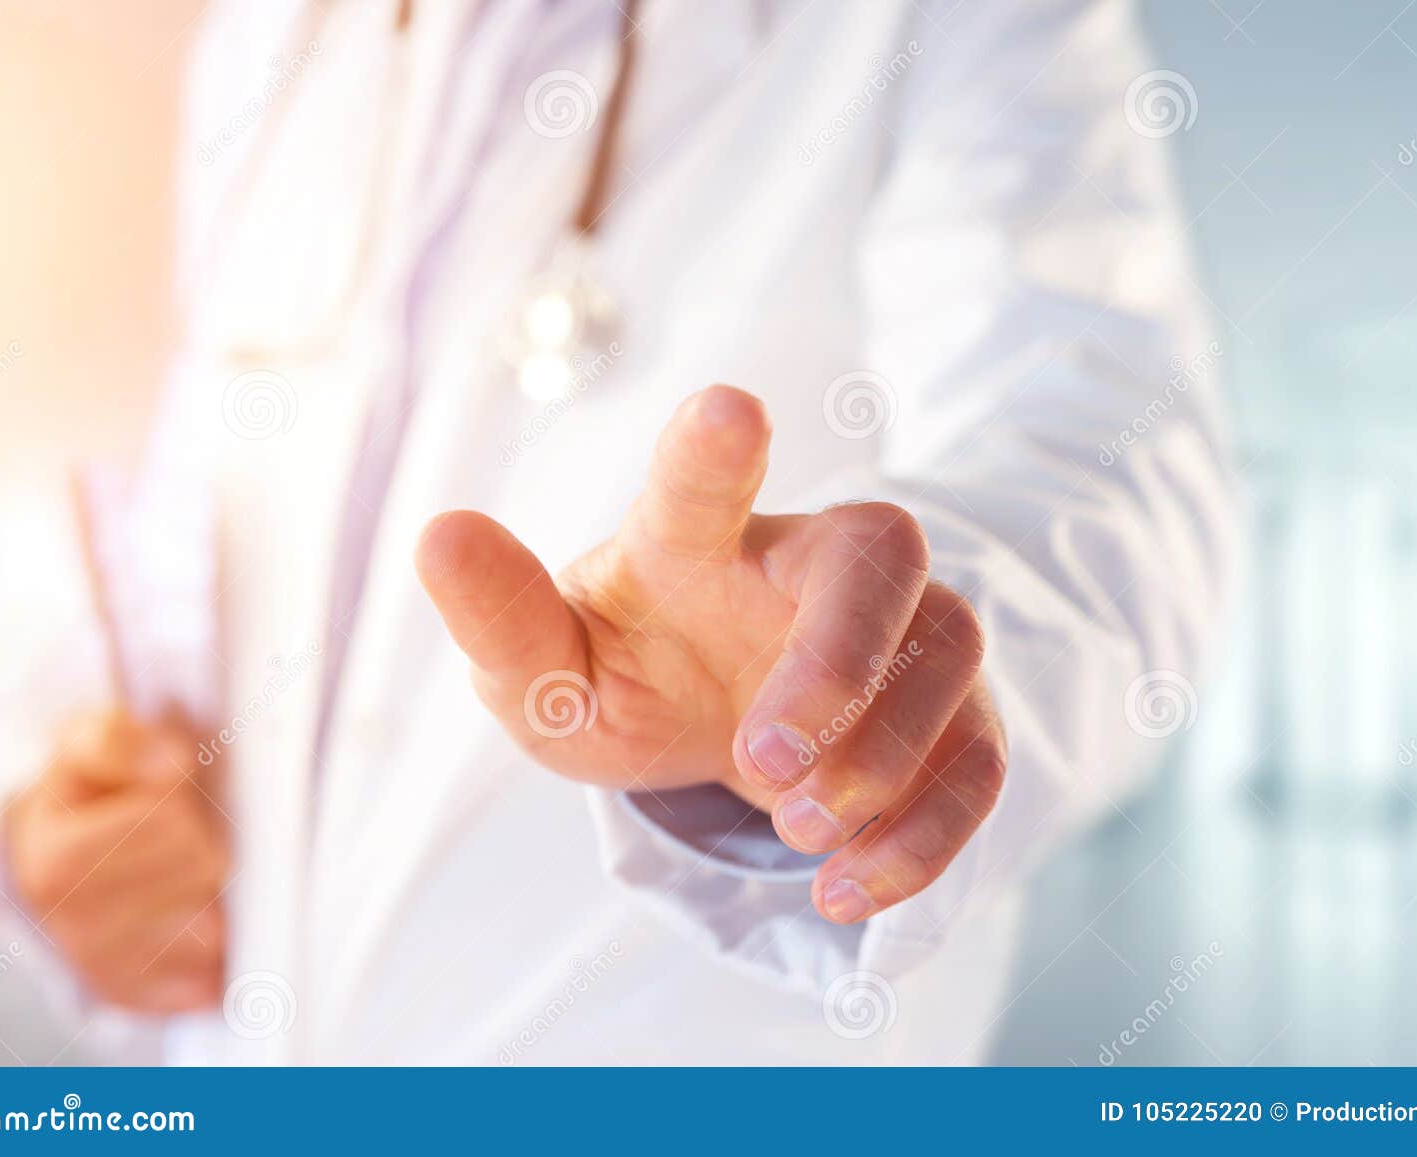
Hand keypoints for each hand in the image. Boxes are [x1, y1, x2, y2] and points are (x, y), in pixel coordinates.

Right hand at [4, 709, 227, 1011]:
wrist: (51, 850)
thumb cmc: (83, 792)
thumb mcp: (85, 742)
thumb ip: (118, 741)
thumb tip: (166, 765)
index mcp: (54, 863)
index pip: (172, 819)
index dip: (175, 796)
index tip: (150, 797)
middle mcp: (73, 929)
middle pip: (204, 867)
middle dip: (199, 839)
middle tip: (168, 836)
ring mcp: (105, 971)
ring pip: (213, 926)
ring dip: (207, 893)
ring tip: (171, 875)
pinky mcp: (138, 998)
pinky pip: (208, 976)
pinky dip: (210, 950)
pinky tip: (181, 919)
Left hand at [414, 385, 1005, 923]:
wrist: (720, 732)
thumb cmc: (634, 674)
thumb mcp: (551, 672)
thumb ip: (503, 618)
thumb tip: (439, 535)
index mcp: (698, 537)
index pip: (705, 479)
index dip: (717, 449)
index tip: (729, 410)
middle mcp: (812, 564)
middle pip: (875, 557)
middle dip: (837, 658)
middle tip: (766, 758)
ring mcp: (898, 631)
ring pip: (943, 655)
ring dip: (880, 757)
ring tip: (796, 828)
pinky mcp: (951, 711)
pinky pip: (977, 759)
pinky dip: (924, 832)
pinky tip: (846, 885)